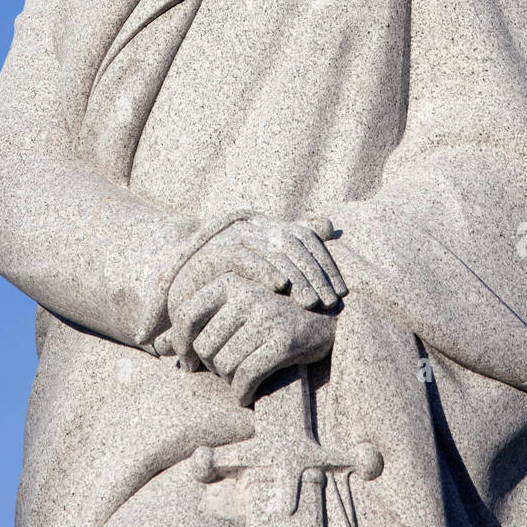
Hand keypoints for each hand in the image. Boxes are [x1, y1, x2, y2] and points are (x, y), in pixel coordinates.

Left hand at [154, 273, 335, 405]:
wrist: (330, 319)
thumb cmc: (273, 317)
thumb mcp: (237, 309)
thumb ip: (197, 324)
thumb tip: (152, 345)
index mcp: (231, 281)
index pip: (185, 314)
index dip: (181, 345)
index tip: (191, 364)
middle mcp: (246, 295)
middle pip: (204, 347)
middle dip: (213, 367)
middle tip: (230, 371)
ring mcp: (266, 317)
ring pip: (224, 365)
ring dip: (230, 381)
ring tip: (243, 378)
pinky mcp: (283, 342)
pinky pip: (246, 377)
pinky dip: (243, 393)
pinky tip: (248, 395)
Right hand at [167, 213, 346, 314]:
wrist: (185, 284)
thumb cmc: (233, 281)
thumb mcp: (266, 267)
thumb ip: (295, 246)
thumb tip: (328, 224)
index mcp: (270, 229)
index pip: (307, 239)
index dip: (326, 264)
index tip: (341, 292)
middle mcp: (255, 227)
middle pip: (294, 244)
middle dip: (315, 274)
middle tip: (328, 302)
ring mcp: (234, 237)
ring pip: (273, 250)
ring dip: (295, 276)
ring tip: (310, 302)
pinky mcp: (216, 252)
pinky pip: (244, 257)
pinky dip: (263, 270)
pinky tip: (280, 288)